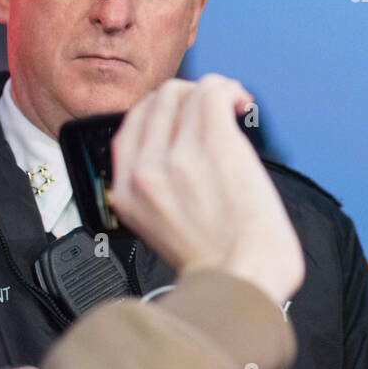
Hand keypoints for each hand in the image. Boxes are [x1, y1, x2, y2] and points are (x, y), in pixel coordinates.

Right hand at [108, 75, 303, 305]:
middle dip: (190, 96)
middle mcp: (145, 170)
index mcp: (125, 191)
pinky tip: (242, 103)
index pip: (132, 124)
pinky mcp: (214, 145)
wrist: (242, 279)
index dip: (162, 110)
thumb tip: (176, 147)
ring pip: (187, 91)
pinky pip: (214, 92)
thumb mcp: (158, 227)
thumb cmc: (216, 262)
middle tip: (215, 110)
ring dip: (215, 91)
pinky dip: (230, 89)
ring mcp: (178, 155)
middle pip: (158, 100)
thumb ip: (155, 187)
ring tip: (234, 105)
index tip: (186, 116)